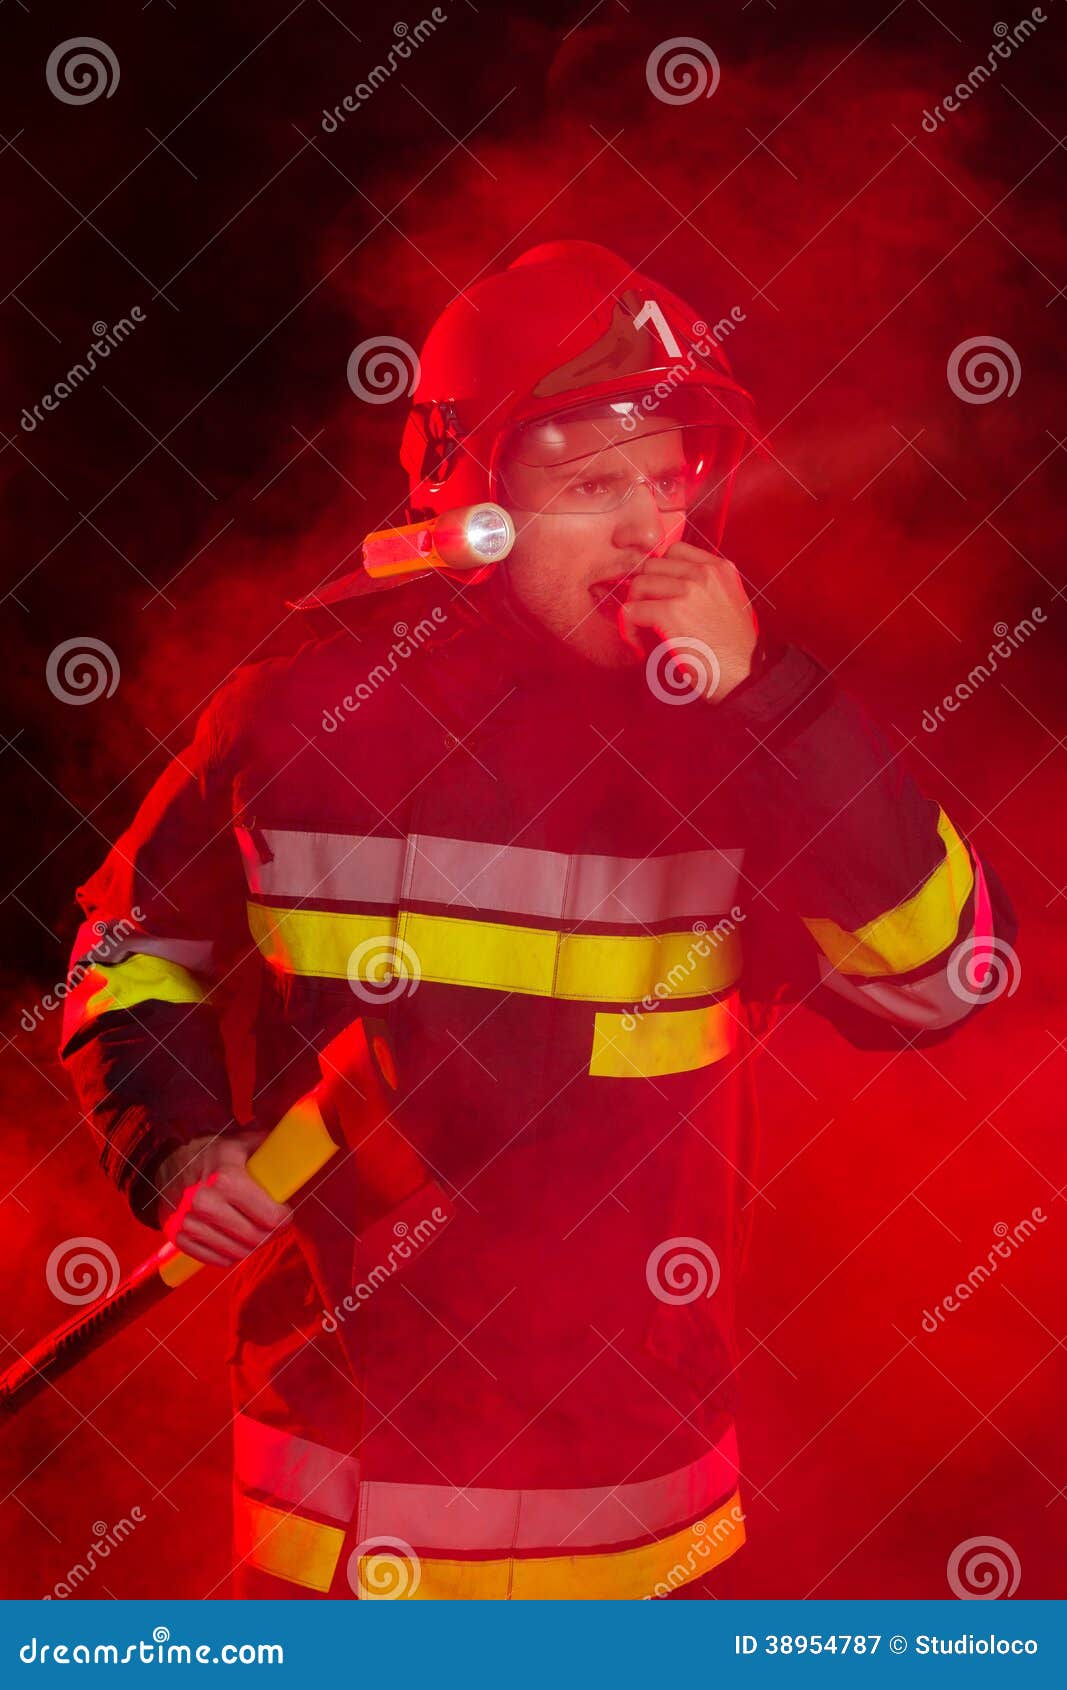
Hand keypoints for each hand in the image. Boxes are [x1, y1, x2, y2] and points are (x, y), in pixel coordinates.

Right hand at [156, 1129, 291, 1265]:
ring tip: (256, 1232)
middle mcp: (204, 1203)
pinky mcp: (178, 1236)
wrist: (167, 1162)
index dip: (284, 1218)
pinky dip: (231, 1254)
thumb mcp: (241, 1142)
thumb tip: (301, 1150)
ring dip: (252, 1246)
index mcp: (225, 1178)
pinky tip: (236, 1240)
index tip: (286, 1212)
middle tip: (274, 1226)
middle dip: (271, 1234)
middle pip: (255, 1238)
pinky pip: (216, 1260)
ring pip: (237, 1253)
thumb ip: (270, 1148)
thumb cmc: (213, 1153)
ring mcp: (188, 1222)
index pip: (270, 1217)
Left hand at [620, 540, 758, 701]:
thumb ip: (706, 589)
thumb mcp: (729, 605)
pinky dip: (629, 628)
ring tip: (641, 631)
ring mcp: (688, 590)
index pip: (674, 551)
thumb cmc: (735, 651)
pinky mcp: (672, 613)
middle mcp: (705, 573)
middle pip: (652, 565)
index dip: (659, 573)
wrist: (744, 676)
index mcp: (720, 569)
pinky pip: (632, 610)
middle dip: (643, 590)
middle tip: (645, 616)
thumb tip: (669, 588)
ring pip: (639, 584)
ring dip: (634, 608)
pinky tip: (639, 644)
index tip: (658, 595)